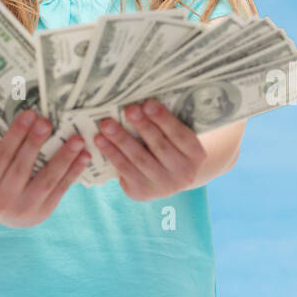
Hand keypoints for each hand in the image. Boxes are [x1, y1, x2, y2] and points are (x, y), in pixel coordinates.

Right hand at [0, 109, 90, 227]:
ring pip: (46, 179)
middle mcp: (3, 199)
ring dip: (63, 157)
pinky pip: (61, 188)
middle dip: (34, 143)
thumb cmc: (3, 181)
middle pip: (21, 167)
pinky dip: (74, 171)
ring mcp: (25, 208)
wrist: (7, 217)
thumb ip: (10, 150)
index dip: (15, 134)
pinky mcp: (44, 211)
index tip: (29, 114)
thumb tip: (33, 118)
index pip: (1, 155)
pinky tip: (84, 156)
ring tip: (77, 139)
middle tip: (47, 122)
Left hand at [94, 99, 208, 201]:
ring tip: (106, 125)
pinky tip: (100, 141)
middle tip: (128, 110)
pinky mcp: (143, 193)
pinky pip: (125, 171)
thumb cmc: (170, 146)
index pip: (179, 135)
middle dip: (142, 126)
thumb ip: (165, 123)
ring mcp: (163, 186)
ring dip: (121, 140)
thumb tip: (140, 103)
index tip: (147, 103)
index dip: (163, 119)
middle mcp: (184, 173)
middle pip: (159, 147)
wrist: (168, 178)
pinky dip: (112, 155)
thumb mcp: (176, 136)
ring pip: (139, 159)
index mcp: (196, 155)